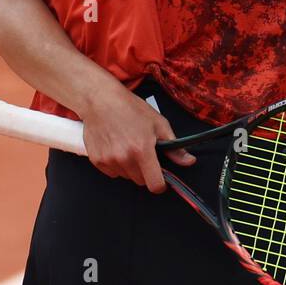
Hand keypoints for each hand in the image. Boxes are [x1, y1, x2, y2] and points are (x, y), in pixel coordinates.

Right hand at [77, 88, 195, 192]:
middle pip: (140, 181)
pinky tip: (116, 147)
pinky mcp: (96, 160)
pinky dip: (116, 165)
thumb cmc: (130, 108)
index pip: (154, 185)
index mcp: (142, 150)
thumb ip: (174, 147)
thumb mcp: (158, 123)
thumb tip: (189, 161)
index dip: (161, 184)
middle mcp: (124, 158)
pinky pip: (112, 172)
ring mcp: (109, 160)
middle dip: (145, 172)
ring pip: (126, 176)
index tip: (161, 179)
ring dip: (130, 168)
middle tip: (143, 153)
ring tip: (128, 147)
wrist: (100, 100)